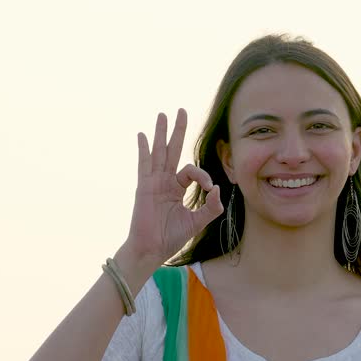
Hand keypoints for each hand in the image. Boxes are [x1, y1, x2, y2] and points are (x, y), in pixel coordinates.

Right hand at [124, 109, 223, 265]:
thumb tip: (217, 190)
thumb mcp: (196, 222)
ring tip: (163, 115)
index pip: (191, 170)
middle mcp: (164, 181)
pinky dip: (144, 150)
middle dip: (178, 130)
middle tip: (181, 110)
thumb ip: (210, 208)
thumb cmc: (170, 238)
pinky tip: (143, 135)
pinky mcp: (144, 187)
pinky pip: (144, 165)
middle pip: (172, 150)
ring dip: (162, 133)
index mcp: (176, 188)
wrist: (151, 249)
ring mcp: (153, 183)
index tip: (209, 189)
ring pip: (159, 153)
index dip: (203, 176)